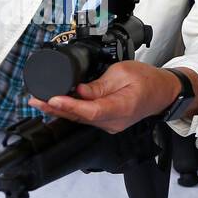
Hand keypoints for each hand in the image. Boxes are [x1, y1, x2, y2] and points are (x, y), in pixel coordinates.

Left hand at [30, 61, 182, 132]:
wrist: (163, 92)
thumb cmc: (148, 80)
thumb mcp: (123, 73)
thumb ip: (99, 85)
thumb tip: (79, 91)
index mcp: (121, 108)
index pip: (90, 111)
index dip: (69, 106)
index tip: (53, 98)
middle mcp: (114, 122)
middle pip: (80, 118)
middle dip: (55, 108)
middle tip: (35, 99)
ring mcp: (110, 124)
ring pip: (80, 119)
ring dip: (59, 110)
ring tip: (39, 100)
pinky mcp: (106, 121)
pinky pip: (85, 118)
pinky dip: (70, 111)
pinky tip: (56, 104)